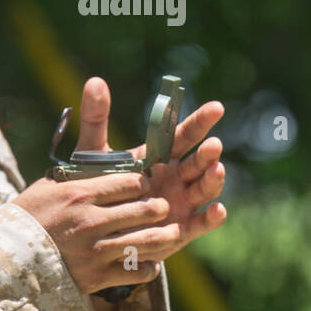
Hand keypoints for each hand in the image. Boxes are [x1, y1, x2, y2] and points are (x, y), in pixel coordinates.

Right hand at [12, 172, 169, 295]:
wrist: (4, 261)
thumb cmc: (29, 218)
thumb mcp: (51, 186)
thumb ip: (83, 176)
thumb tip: (112, 161)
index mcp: (79, 193)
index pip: (131, 181)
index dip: (144, 182)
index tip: (147, 184)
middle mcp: (90, 221)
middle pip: (146, 209)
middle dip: (160, 207)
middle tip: (163, 207)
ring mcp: (95, 251)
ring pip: (148, 241)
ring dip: (165, 235)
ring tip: (170, 232)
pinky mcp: (96, 277)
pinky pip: (137, 272)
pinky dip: (148, 267)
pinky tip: (148, 261)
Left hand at [71, 77, 226, 265]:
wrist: (91, 230)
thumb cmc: (98, 188)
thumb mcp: (94, 153)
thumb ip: (95, 119)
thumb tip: (94, 80)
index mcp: (159, 156)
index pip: (183, 135)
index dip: (200, 122)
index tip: (216, 108)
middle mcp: (175, 177)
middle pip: (197, 162)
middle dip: (207, 153)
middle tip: (213, 144)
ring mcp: (180, 202)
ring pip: (203, 188)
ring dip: (213, 180)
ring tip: (216, 169)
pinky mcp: (180, 229)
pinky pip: (199, 224)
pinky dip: (211, 218)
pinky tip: (218, 210)